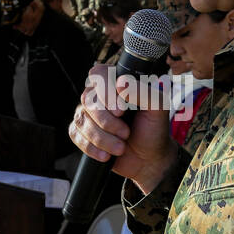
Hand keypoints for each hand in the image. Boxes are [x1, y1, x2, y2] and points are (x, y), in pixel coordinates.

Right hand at [69, 63, 175, 195]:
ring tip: (121, 148)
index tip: (121, 111)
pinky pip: (75, 135)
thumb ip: (145, 92)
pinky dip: (91, 147)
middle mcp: (99, 96)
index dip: (106, 92)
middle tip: (126, 133)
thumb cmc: (153, 130)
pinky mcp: (82, 131)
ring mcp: (88, 114)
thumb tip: (121, 83)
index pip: (99, 74)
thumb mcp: (158, 108)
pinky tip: (106, 155)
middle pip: (87, 99)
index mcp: (117, 84)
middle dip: (107, 121)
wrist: (148, 159)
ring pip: (82, 119)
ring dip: (102, 138)